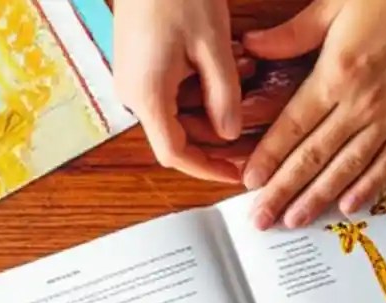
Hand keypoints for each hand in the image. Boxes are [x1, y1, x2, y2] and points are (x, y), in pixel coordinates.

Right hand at [114, 0, 241, 182]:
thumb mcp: (212, 45)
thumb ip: (224, 95)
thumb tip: (230, 133)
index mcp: (147, 95)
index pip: (175, 153)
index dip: (207, 169)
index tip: (234, 174)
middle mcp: (133, 93)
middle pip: (178, 134)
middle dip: (217, 135)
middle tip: (253, 131)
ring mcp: (133, 78)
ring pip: (178, 112)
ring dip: (212, 104)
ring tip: (246, 76)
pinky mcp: (138, 65)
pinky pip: (171, 91)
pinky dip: (200, 86)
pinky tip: (227, 64)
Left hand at [241, 0, 385, 228]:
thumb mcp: (334, 3)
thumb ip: (291, 34)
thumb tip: (252, 47)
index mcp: (335, 73)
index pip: (293, 127)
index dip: (269, 158)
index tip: (250, 182)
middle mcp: (361, 102)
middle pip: (314, 157)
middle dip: (284, 191)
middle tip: (262, 218)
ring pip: (348, 168)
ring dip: (319, 198)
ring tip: (296, 221)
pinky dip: (369, 187)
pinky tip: (349, 206)